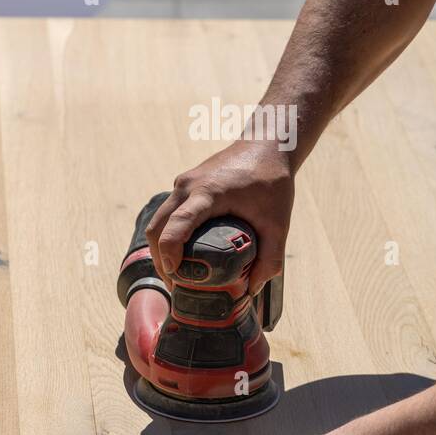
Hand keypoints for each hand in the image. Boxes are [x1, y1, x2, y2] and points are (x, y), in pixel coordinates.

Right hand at [146, 141, 294, 294]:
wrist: (266, 145)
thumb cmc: (272, 181)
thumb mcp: (278, 223)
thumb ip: (270, 258)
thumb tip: (252, 289)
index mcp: (208, 193)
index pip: (176, 225)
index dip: (169, 253)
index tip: (175, 275)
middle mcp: (188, 187)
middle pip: (157, 227)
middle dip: (160, 259)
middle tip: (176, 285)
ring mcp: (183, 183)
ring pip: (158, 220)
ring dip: (161, 248)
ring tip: (177, 274)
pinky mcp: (184, 184)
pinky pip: (168, 212)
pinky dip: (168, 234)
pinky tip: (184, 251)